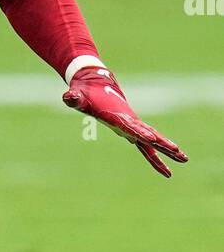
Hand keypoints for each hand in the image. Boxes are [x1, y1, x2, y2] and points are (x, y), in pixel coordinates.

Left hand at [63, 66, 187, 177]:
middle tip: (177, 152)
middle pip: (148, 134)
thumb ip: (73, 98)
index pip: (130, 126)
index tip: (151, 139)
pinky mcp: (130, 129)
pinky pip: (145, 146)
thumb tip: (68, 97)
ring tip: (184, 159)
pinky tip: (165, 169)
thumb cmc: (84, 92)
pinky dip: (155, 155)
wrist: (95, 82)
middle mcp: (128, 121)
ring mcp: (131, 126)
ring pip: (152, 140)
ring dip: (167, 150)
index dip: (139, 132)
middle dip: (162, 144)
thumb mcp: (77, 96)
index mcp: (117, 116)